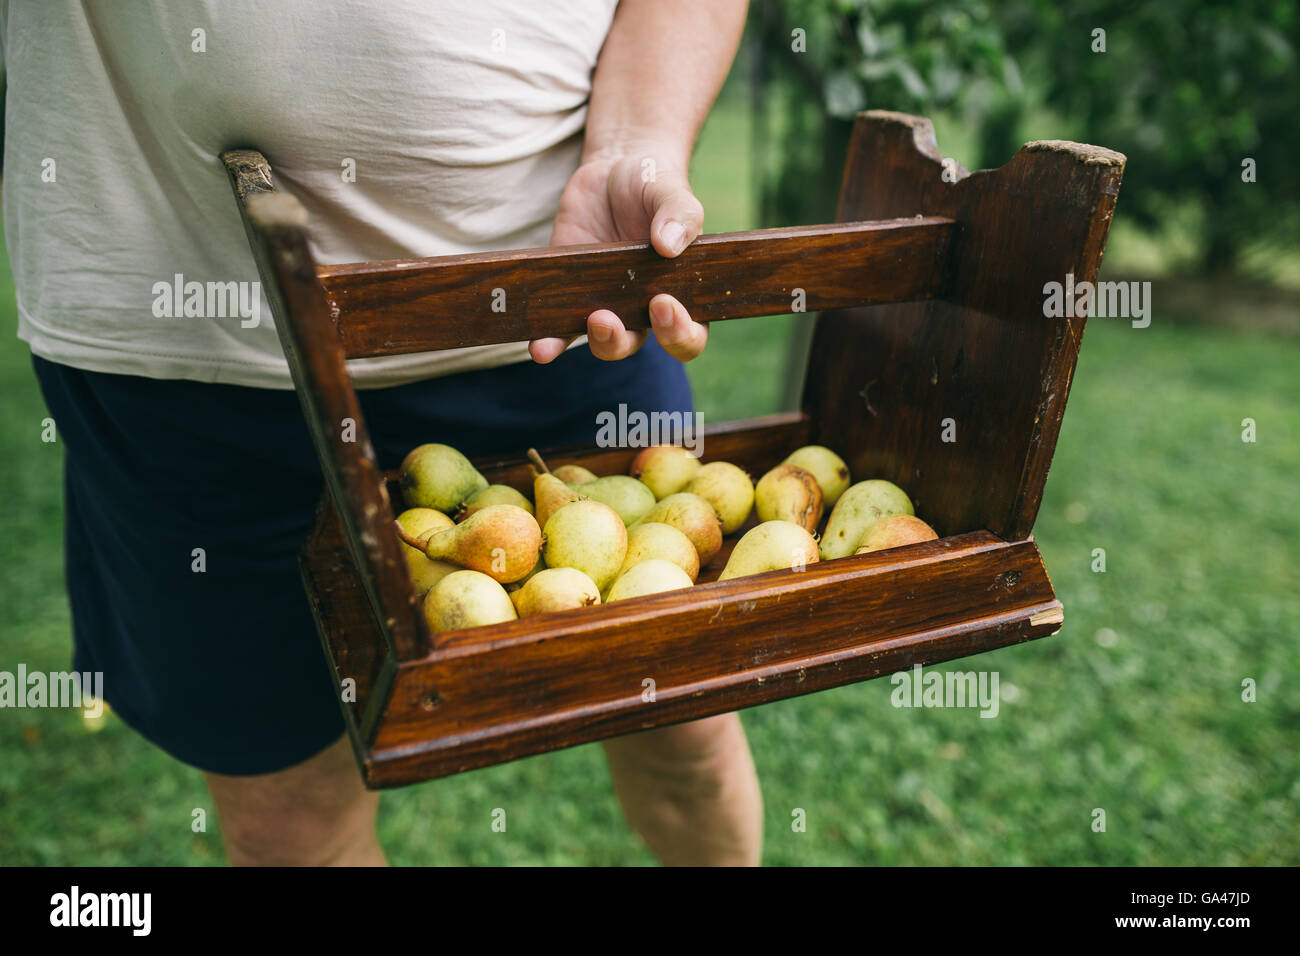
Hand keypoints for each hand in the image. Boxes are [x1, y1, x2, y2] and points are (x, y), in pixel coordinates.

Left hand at [530, 143, 708, 363]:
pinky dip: (550, 343)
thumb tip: (669, 245)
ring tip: (589, 320)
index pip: (689, 333)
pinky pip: (561, 330)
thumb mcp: (671, 193)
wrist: (612, 170)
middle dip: (623, 340)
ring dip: (595, 341)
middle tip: (607, 317)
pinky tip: (540, 348)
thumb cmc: (654, 186)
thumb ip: (679, 215)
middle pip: (638, 342)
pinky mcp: (572, 296)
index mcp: (680, 293)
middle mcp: (644, 307)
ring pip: (604, 342)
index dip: (680, 332)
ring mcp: (607, 303)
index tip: (663, 303)